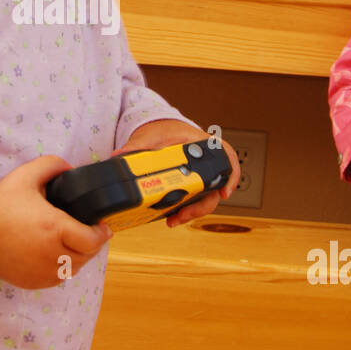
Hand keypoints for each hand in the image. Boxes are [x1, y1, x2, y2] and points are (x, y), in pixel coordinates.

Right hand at [0, 156, 111, 288]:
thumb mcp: (25, 175)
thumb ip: (52, 165)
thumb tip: (72, 169)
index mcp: (54, 227)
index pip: (93, 240)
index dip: (102, 234)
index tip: (102, 226)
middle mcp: (52, 253)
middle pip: (87, 255)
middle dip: (92, 243)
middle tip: (87, 231)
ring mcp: (43, 271)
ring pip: (75, 269)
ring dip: (78, 256)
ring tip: (72, 242)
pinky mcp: (33, 282)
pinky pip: (59, 278)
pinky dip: (62, 267)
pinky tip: (55, 254)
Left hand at [111, 119, 240, 227]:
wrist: (160, 130)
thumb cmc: (163, 129)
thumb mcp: (150, 135)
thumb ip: (136, 145)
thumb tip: (119, 155)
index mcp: (203, 143)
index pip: (227, 157)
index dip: (231, 176)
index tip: (224, 193)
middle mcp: (206, 160)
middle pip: (217, 185)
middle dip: (203, 206)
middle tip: (185, 215)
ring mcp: (201, 173)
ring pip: (206, 197)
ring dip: (193, 211)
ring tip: (174, 220)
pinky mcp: (193, 183)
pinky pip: (196, 198)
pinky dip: (187, 208)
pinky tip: (173, 215)